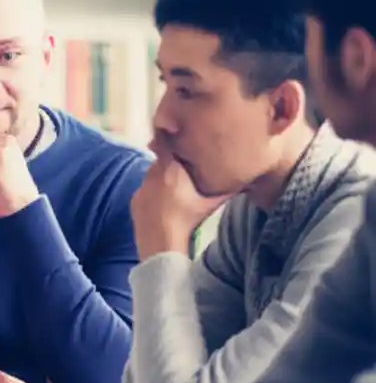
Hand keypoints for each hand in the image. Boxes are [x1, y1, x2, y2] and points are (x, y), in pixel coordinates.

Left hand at [131, 143, 229, 258]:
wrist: (161, 242)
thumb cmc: (189, 220)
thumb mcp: (210, 203)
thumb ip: (227, 188)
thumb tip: (248, 179)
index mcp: (171, 169)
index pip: (167, 143)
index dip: (173, 140)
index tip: (181, 141)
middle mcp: (152, 174)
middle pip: (162, 160)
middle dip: (172, 162)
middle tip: (184, 168)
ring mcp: (141, 187)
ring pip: (152, 175)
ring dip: (162, 178)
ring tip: (175, 187)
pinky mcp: (134, 199)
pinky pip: (145, 190)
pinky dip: (153, 192)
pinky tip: (162, 202)